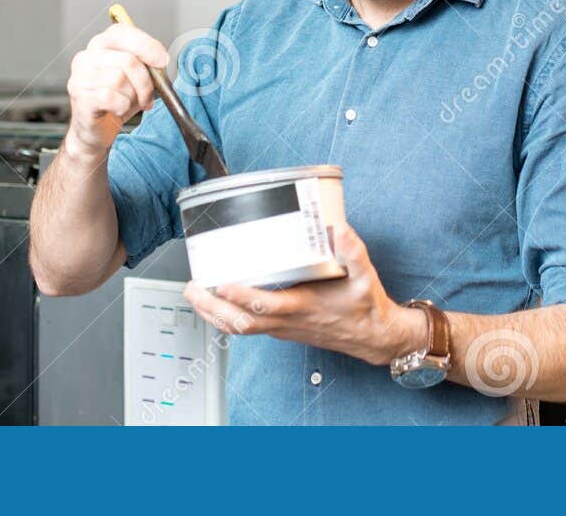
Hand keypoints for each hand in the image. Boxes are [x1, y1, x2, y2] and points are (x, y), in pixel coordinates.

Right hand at [63, 23, 169, 160]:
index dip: (146, 45)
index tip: (162, 60)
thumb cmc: (116, 100)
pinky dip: (121, 106)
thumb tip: (161, 60)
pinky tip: (118, 109)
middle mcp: (86, 57)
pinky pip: (110, 97)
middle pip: (127, 59)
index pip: (122, 33)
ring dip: (132, 96)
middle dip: (145, 81)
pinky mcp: (80, 97)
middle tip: (149, 95)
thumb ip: (146, 64)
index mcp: (100, 45)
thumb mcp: (135, 78)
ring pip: (119, 79)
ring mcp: (80, 77)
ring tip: (129, 102)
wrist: (96, 130)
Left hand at [183, 223, 427, 366]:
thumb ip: (353, 251)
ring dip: (213, 314)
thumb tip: (338, 228)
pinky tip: (214, 307)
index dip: (241, 297)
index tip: (222, 283)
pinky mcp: (282, 329)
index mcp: (304, 307)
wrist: (372, 337)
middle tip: (193, 288)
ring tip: (194, 295)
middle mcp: (288, 321)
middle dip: (212, 307)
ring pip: (240, 328)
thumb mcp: (365, 276)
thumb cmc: (365, 307)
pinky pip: (247, 328)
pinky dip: (226, 319)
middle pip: (241, 322)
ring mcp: (282, 328)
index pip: (265, 306)